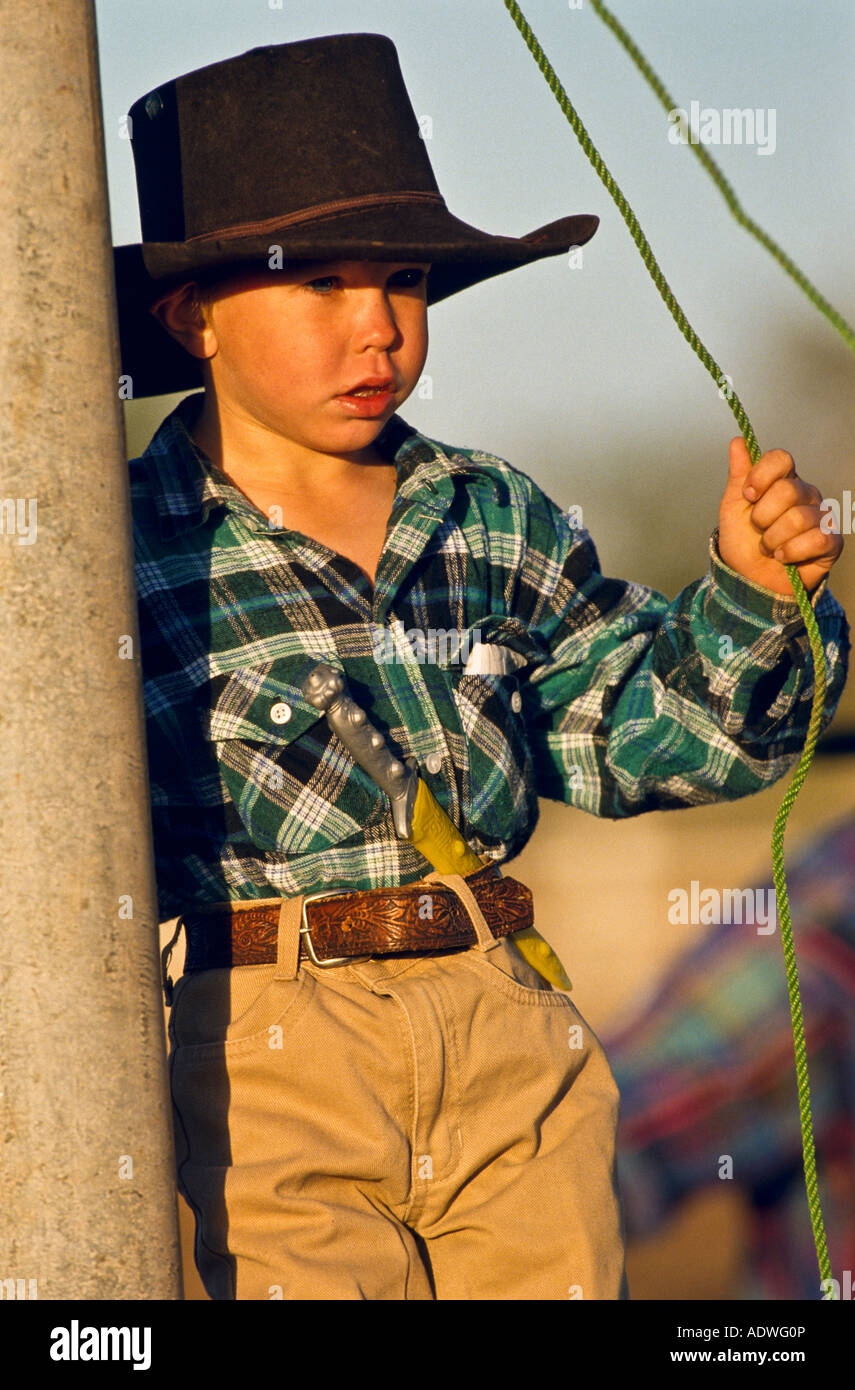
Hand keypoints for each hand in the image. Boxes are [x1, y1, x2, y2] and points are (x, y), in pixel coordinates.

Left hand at [717, 438, 842, 596]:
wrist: (750, 581)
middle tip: (758, 530)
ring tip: (769, 548)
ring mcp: (821, 517)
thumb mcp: (732, 509)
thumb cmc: (743, 544)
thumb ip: (738, 476)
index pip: (781, 458)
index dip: (761, 476)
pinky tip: (784, 558)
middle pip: (787, 490)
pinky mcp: (832, 541)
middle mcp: (806, 494)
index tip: (748, 496)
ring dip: (773, 540)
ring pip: (798, 518)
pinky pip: (816, 539)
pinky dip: (791, 553)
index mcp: (782, 481)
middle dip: (762, 517)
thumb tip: (737, 441)